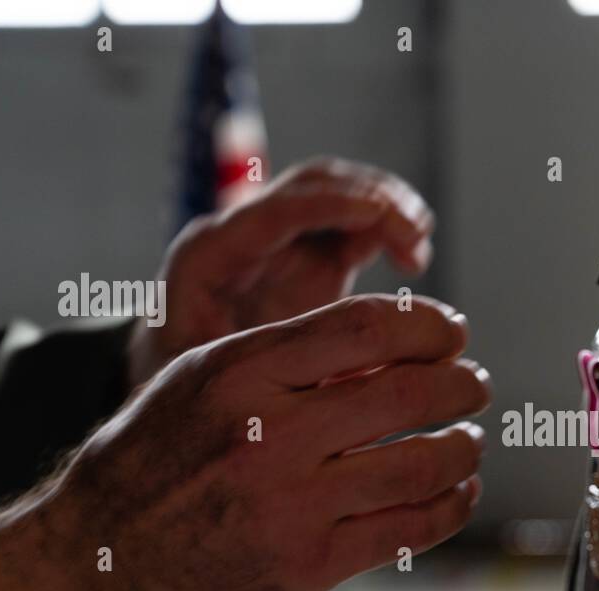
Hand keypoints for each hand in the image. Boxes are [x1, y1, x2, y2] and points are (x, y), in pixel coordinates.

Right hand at [0, 294, 488, 590]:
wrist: (112, 549)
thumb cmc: (171, 448)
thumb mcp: (209, 373)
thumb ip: (294, 351)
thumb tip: (405, 336)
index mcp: (243, 373)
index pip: (369, 328)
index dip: (430, 327)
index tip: (453, 335)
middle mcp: (268, 436)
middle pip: (408, 394)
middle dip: (462, 386)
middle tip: (475, 386)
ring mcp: (291, 506)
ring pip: (421, 466)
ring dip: (464, 448)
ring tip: (469, 440)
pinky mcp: (308, 567)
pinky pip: (409, 530)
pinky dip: (452, 506)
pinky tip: (459, 491)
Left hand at [129, 158, 434, 386]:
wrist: (179, 396)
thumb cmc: (186, 392)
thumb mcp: (212, 382)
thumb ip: (257, 366)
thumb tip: (321, 369)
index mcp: (209, 256)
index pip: (275, 212)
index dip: (329, 207)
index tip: (379, 215)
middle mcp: (244, 235)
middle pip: (313, 186)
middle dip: (368, 196)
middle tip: (414, 232)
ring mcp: (280, 243)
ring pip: (340, 195)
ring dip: (386, 207)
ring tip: (419, 242)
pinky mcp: (311, 258)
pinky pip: (355, 226)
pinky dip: (389, 232)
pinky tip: (414, 261)